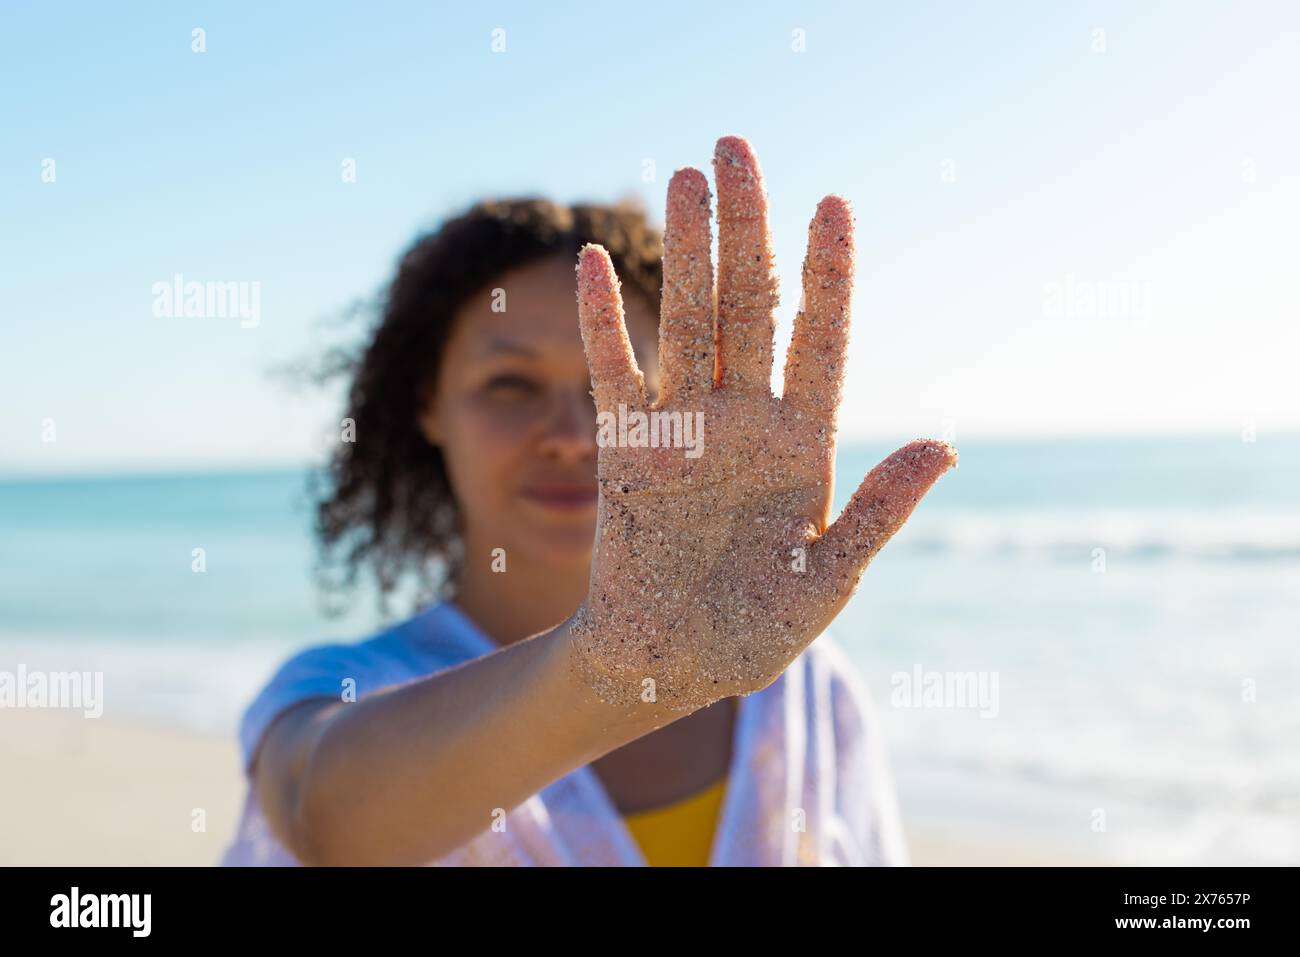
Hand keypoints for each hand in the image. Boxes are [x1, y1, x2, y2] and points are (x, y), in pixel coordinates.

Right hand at [568, 135, 955, 717]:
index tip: (834, 204)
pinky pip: (613, 374)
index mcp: (802, 442)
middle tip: (738, 146)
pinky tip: (596, 262)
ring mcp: (683, 427)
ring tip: (687, 176)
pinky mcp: (625, 448)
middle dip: (747, 228)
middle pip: (748, 305)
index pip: (821, 339)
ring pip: (686, 321)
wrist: (672, 665)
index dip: (828, 275)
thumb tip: (944, 445)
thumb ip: (878, 510)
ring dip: (684, 251)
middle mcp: (744, 418)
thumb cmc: (756, 628)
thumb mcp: (829, 576)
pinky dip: (602, 323)